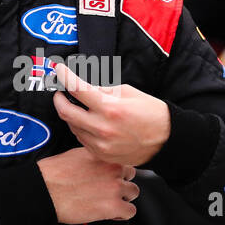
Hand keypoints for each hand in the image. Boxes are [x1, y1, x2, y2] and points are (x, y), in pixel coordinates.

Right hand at [37, 148, 139, 223]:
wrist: (44, 191)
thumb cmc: (53, 174)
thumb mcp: (76, 154)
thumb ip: (94, 157)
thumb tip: (98, 161)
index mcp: (104, 155)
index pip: (123, 160)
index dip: (117, 171)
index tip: (110, 177)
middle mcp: (113, 169)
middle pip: (131, 175)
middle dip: (122, 183)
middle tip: (108, 190)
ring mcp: (115, 187)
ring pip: (134, 192)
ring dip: (123, 198)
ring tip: (108, 202)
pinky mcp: (114, 206)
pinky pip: (130, 211)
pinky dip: (121, 214)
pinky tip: (110, 213)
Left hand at [50, 61, 170, 166]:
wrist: (166, 140)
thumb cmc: (151, 113)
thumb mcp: (129, 92)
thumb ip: (104, 90)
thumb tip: (85, 88)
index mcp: (110, 108)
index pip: (77, 89)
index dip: (64, 76)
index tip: (59, 70)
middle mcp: (102, 128)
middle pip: (65, 111)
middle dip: (58, 99)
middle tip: (60, 92)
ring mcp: (100, 144)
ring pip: (72, 126)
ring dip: (70, 114)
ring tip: (78, 107)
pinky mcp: (101, 154)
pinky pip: (82, 139)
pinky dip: (81, 128)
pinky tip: (88, 122)